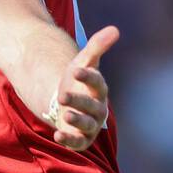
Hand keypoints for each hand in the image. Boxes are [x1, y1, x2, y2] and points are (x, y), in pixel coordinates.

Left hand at [44, 26, 118, 150]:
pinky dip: (69, 140)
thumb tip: (115, 29)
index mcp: (99, 89)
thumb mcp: (82, 62)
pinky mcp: (80, 139)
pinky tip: (57, 135)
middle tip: (61, 95)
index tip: (75, 70)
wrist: (65, 103)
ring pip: (87, 125)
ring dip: (77, 121)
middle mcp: (97, 108)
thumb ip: (97, 46)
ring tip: (64, 115)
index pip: (97, 83)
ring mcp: (90, 125)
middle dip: (78, 101)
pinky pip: (78, 142)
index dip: (87, 76)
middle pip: (92, 106)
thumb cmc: (76, 81)